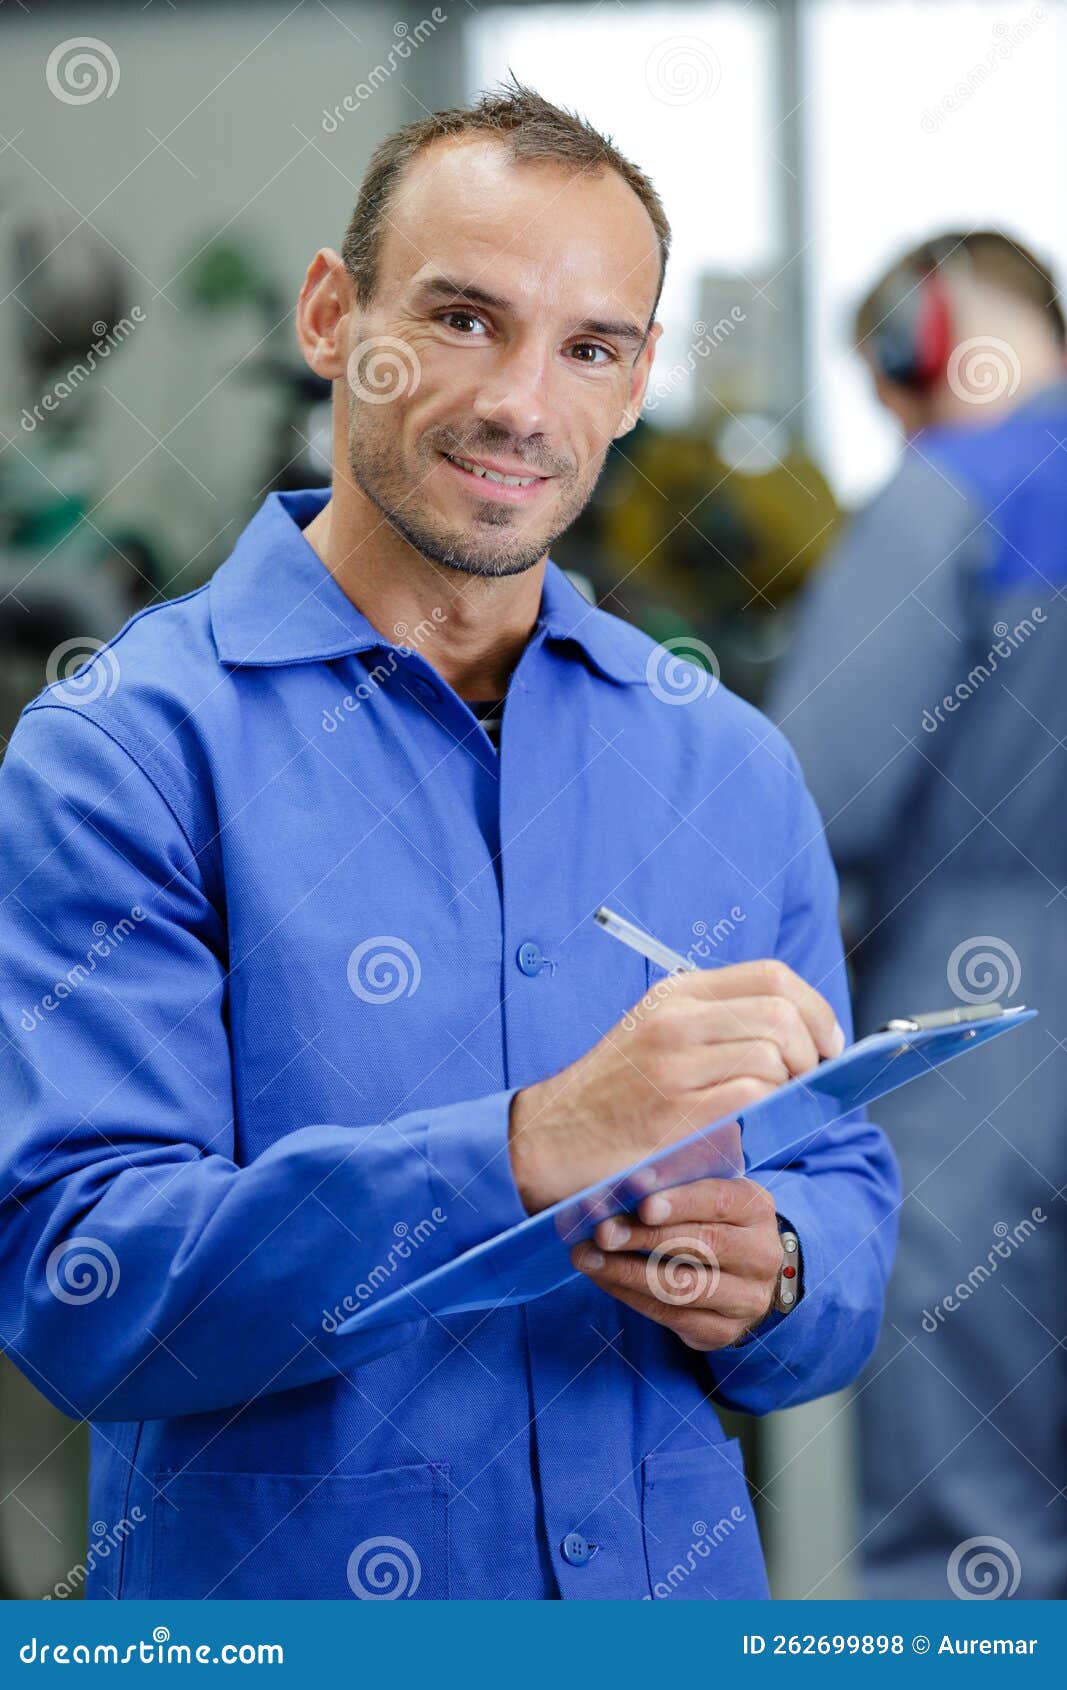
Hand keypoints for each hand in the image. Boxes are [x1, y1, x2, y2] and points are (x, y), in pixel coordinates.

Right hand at [508, 958, 843, 1211]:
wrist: (550, 1141)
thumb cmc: (615, 1097)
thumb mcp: (659, 1036)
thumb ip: (720, 1026)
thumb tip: (803, 1037)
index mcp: (676, 993)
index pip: (772, 976)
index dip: (816, 1008)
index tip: (828, 1041)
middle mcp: (676, 1018)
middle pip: (782, 1014)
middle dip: (813, 1051)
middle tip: (809, 1081)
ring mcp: (675, 1063)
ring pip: (774, 1054)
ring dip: (790, 1086)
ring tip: (774, 1106)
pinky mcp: (678, 1111)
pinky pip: (755, 1095)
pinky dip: (770, 1111)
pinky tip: (756, 1125)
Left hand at [569, 1176, 783, 1349]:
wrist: (747, 1275)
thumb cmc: (712, 1219)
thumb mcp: (706, 1193)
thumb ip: (676, 1184)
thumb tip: (622, 1181)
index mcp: (756, 1208)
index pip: (720, 1201)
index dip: (680, 1203)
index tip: (641, 1204)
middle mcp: (760, 1255)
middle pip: (701, 1246)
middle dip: (645, 1238)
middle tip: (602, 1232)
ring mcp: (746, 1299)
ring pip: (683, 1287)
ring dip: (627, 1272)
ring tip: (588, 1257)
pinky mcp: (722, 1331)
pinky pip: (671, 1316)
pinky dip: (630, 1295)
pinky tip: (603, 1278)